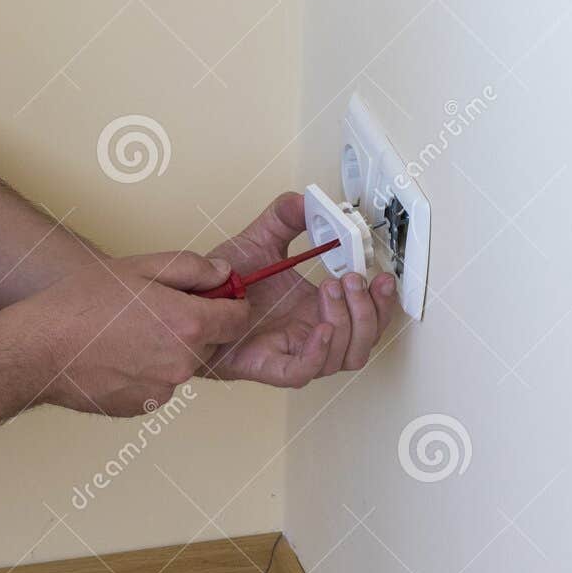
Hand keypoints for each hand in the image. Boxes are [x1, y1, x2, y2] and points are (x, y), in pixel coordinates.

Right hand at [14, 250, 251, 415]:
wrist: (38, 350)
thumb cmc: (79, 305)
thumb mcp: (138, 267)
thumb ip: (190, 268)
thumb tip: (223, 275)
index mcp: (189, 323)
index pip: (239, 318)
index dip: (229, 304)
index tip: (212, 298)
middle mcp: (183, 362)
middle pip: (210, 343)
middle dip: (193, 326)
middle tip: (152, 310)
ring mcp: (164, 389)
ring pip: (182, 364)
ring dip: (167, 350)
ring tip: (126, 333)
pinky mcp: (143, 407)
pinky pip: (158, 385)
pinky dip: (146, 371)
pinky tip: (115, 356)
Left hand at [207, 192, 397, 385]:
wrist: (189, 304)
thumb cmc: (223, 285)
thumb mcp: (259, 240)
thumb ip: (284, 217)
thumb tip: (308, 201)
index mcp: (316, 309)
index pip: (367, 314)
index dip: (383, 299)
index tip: (382, 274)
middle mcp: (311, 334)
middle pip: (364, 339)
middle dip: (369, 310)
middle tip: (353, 279)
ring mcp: (293, 352)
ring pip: (344, 356)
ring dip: (348, 323)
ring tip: (331, 290)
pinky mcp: (270, 366)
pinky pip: (303, 372)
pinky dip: (318, 354)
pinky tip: (321, 328)